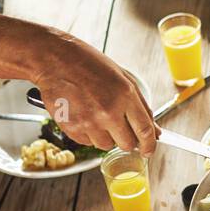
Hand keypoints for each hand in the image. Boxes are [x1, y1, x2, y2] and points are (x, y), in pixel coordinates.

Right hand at [32, 36, 156, 153]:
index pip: (145, 131)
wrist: (54, 59)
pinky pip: (88, 143)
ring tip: (97, 115)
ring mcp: (89, 122)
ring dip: (106, 136)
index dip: (150, 145)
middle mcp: (108, 111)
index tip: (149, 150)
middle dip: (127, 139)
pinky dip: (88, 134)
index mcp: (125, 95)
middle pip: (127, 144)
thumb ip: (141, 106)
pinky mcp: (72, 128)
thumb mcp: (123, 78)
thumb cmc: (89, 64)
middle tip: (119, 127)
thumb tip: (154, 130)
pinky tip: (84, 115)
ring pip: (106, 146)